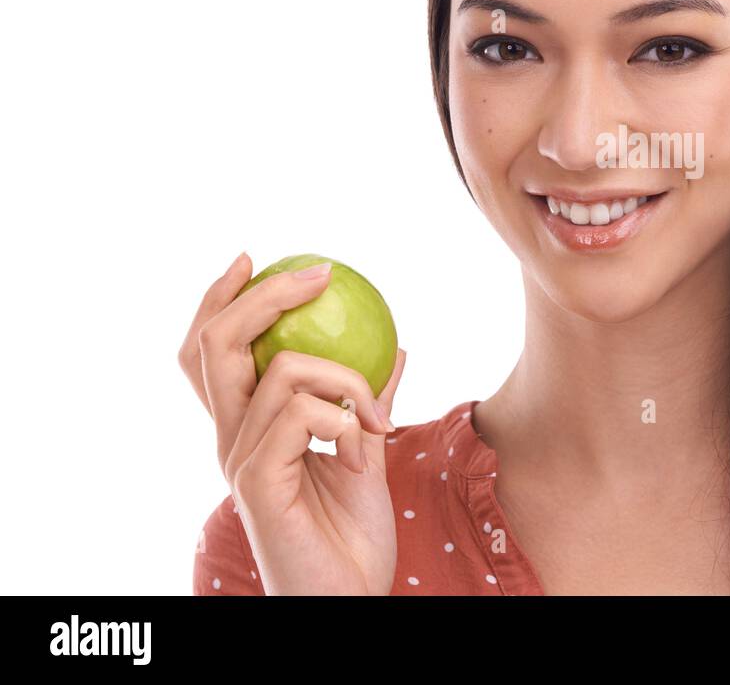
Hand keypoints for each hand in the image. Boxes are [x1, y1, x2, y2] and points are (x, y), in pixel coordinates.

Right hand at [180, 253, 405, 593]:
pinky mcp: (256, 480)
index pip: (210, 354)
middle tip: (318, 276)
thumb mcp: (367, 452)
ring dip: (346, 379)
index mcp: (248, 428)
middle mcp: (231, 438)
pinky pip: (300, 414)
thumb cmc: (351, 535)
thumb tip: (394, 346)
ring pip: (281, 369)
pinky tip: (363, 450)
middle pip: (215, 345)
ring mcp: (239, 458)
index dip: (219, 301)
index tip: (252, 258)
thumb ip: (368, 402)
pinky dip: (344, 418)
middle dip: (263, 297)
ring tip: (378, 420)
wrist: (348, 596)